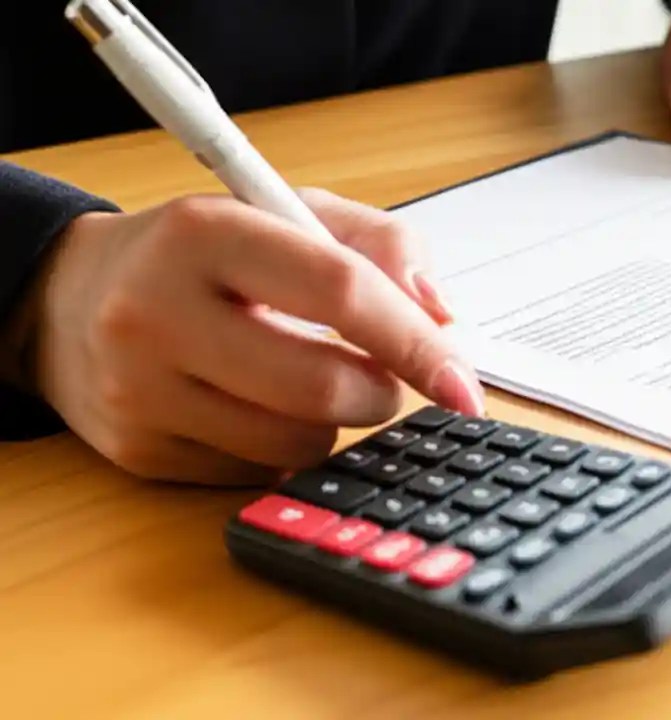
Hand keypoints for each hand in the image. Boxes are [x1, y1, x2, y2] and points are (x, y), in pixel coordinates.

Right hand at [29, 190, 482, 484]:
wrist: (72, 299)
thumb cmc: (204, 256)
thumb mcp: (291, 216)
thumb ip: (381, 245)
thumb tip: (441, 320)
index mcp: (206, 233)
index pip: (341, 290)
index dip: (416, 342)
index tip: (462, 382)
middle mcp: (158, 311)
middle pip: (322, 386)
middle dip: (380, 392)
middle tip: (379, 376)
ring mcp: (141, 389)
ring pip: (298, 441)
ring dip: (336, 423)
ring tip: (311, 381)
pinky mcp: (139, 450)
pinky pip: (259, 471)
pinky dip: (286, 445)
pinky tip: (258, 406)